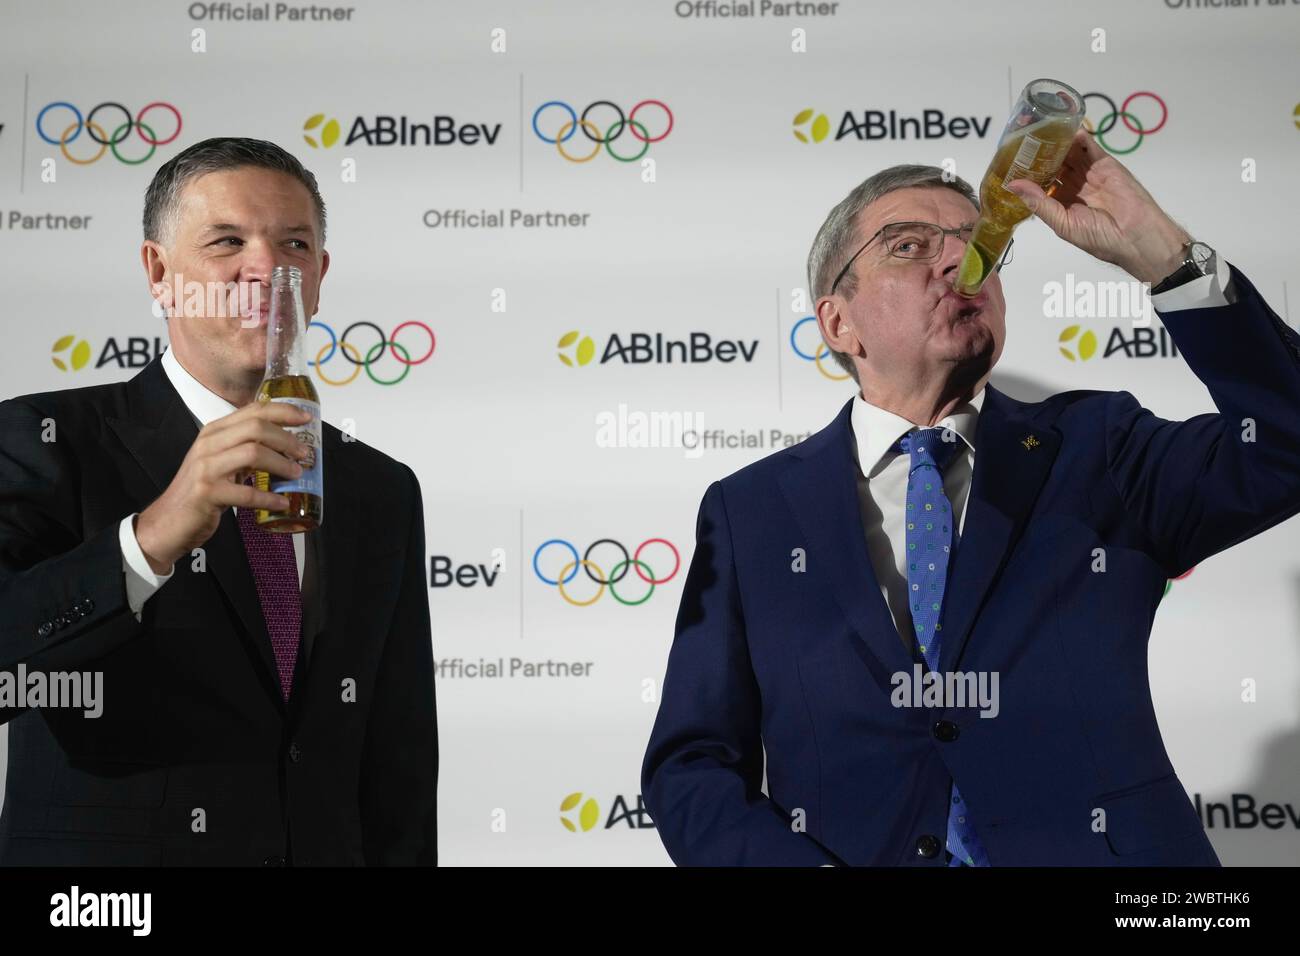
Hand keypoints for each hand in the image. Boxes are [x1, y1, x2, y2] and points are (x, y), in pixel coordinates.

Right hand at [135, 401, 311, 572]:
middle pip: (256, 428)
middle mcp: (209, 444)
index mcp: (214, 432)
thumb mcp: (220, 462)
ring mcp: (206, 468)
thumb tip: (286, 446)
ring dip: (282, 464)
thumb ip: (244, 449)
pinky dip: (269, 499)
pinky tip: (282, 503)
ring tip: (297, 475)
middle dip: (287, 439)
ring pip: (253, 453)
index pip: (253, 411)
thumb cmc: (199, 491)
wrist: (167, 522)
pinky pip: (246, 493)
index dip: (283, 411)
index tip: (306, 418)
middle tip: (305, 453)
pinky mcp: (207, 493)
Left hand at [1005, 127, 1191, 283]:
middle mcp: (1072, 186)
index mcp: (1060, 203)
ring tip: (1036, 130)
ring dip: (1054, 143)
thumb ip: (1039, 203)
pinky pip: (1088, 146)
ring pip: (1067, 154)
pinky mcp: (1104, 163)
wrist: (1136, 234)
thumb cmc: (1098, 236)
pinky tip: (1063, 128)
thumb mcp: (1063, 223)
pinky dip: (1077, 136)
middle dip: (1037, 155)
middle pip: (1051, 165)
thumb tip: (1013, 185)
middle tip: (1020, 141)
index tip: (1008, 163)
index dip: (1026, 174)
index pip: (1039, 184)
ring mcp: (1088, 173)